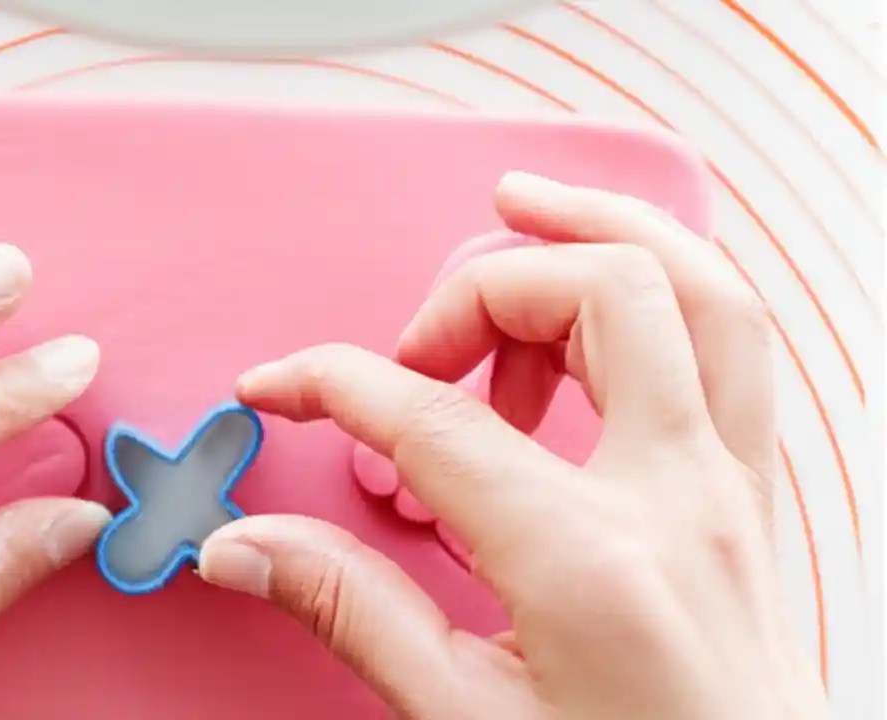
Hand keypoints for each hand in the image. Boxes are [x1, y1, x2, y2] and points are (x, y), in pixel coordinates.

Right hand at [200, 174, 828, 718]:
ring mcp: (727, 486)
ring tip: (521, 218)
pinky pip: (731, 340)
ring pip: (699, 287)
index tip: (278, 388)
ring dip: (604, 230)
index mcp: (587, 560)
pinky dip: (666, 282)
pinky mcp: (747, 493)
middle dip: (485, 284)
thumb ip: (352, 612)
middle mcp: (676, 496)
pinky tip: (597, 306)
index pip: (432, 418)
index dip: (330, 382)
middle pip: (600, 295)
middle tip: (415, 343)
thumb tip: (245, 544)